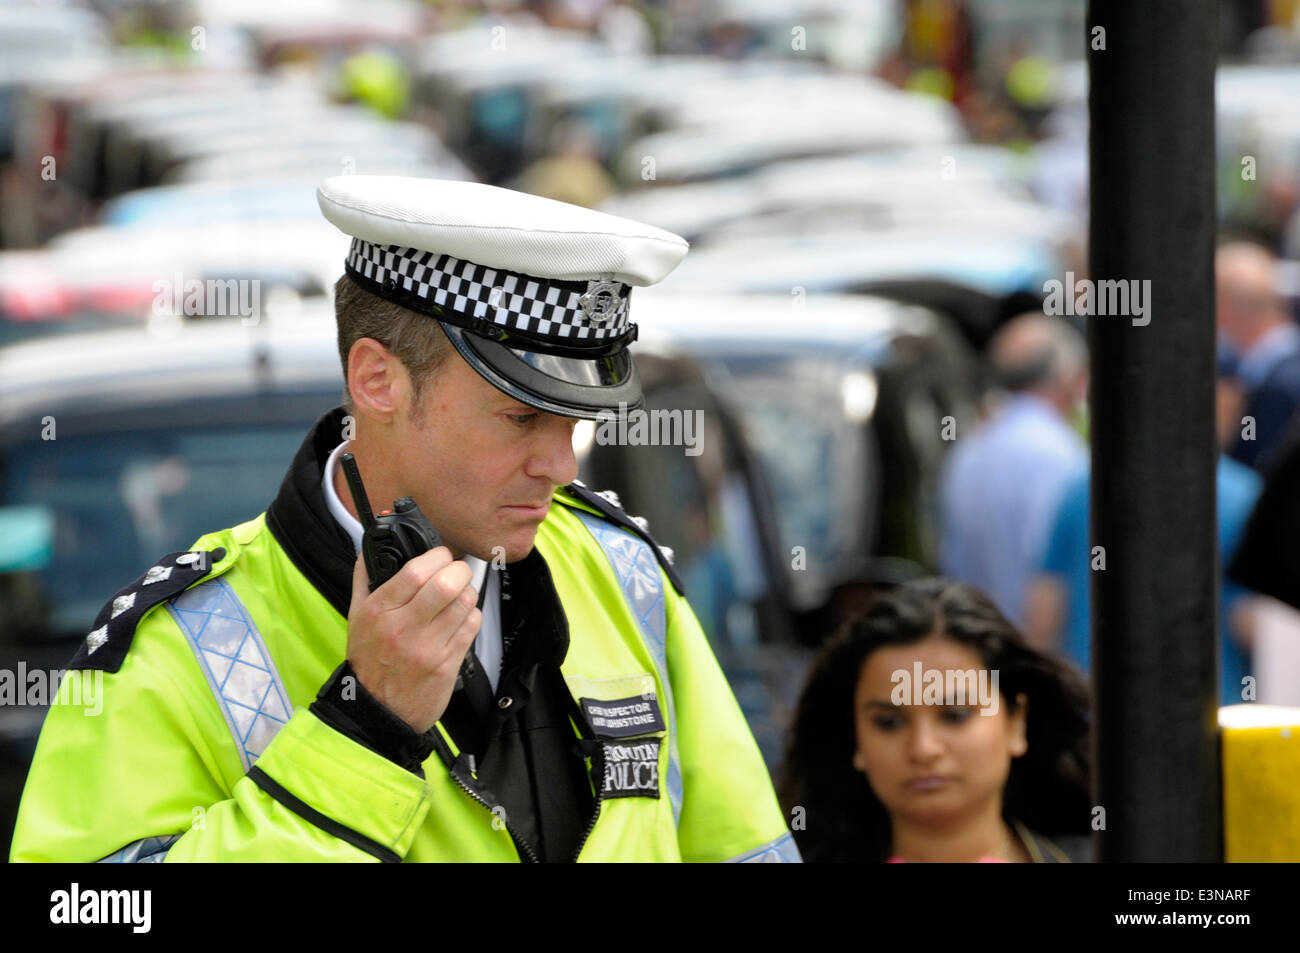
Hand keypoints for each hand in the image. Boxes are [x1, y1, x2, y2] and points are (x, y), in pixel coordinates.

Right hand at [345, 548, 481, 733]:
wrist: (378, 713)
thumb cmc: (369, 663)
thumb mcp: (356, 618)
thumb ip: (364, 580)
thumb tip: (370, 550)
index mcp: (379, 612)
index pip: (415, 571)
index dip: (436, 556)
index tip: (440, 555)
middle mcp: (404, 628)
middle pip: (447, 584)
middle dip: (459, 570)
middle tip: (456, 572)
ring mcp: (428, 648)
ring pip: (465, 603)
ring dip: (468, 592)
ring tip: (460, 594)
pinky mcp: (448, 664)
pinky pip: (472, 626)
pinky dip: (472, 615)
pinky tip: (461, 618)